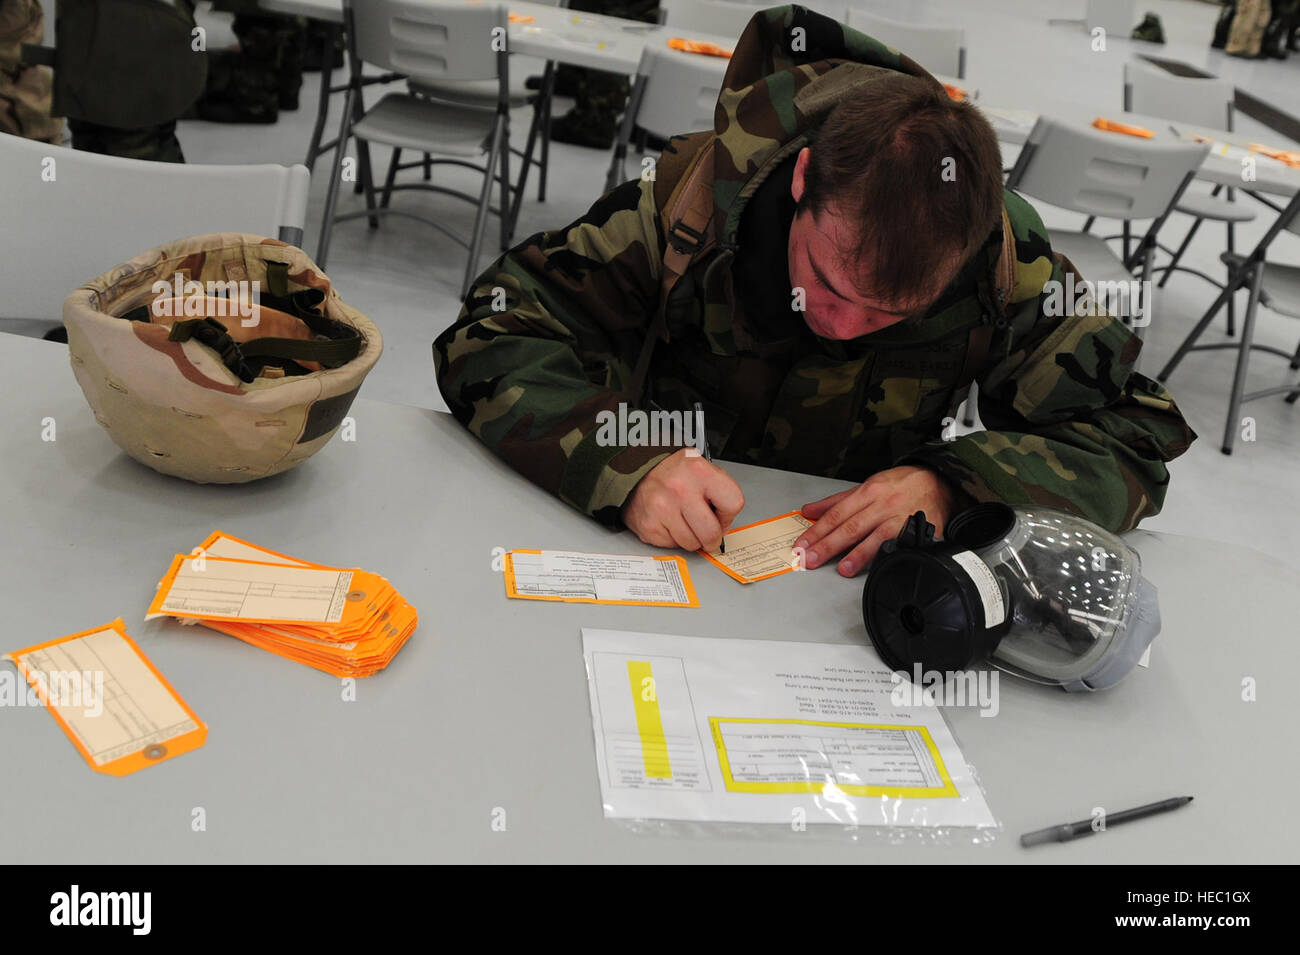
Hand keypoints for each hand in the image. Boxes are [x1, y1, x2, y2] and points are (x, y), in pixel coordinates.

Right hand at [622, 448, 744, 551]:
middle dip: (712, 537)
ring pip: (692, 544)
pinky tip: (668, 522)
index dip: (728, 514)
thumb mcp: (702, 468)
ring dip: (691, 538)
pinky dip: (673, 538)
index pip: (733, 504)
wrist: (636, 473)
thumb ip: (720, 492)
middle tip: (707, 531)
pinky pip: (672, 545)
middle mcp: (680, 489)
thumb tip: (725, 524)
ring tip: (683, 520)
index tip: (720, 513)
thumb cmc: (673, 474)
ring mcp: (662, 509)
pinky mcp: (649, 526)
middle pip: (711, 532)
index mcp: (699, 471)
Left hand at [794, 466, 958, 576]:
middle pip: (851, 526)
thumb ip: (837, 501)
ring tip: (843, 568)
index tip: (802, 544)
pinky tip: (877, 565)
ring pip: (875, 536)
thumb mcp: (867, 486)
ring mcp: (899, 518)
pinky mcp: (916, 530)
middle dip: (828, 544)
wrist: (938, 482)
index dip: (817, 530)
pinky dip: (887, 554)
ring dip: (858, 554)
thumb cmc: (901, 485)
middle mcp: (882, 504)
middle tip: (810, 559)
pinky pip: (899, 544)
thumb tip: (809, 510)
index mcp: (867, 492)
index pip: (836, 514)